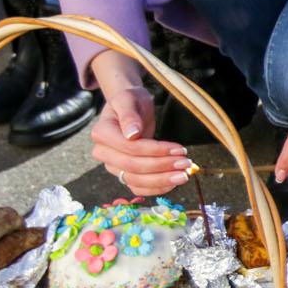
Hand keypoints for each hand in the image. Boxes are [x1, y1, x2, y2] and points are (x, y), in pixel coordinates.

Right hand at [88, 50, 194, 194]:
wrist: (130, 108)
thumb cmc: (130, 101)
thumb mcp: (130, 99)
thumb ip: (129, 115)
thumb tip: (132, 133)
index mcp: (102, 133)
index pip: (130, 148)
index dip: (156, 151)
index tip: (179, 148)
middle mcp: (103, 152)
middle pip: (133, 166)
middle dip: (162, 166)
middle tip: (186, 163)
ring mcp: (112, 165)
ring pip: (135, 181)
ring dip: (161, 180)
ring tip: (184, 175)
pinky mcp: (122, 174)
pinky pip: (137, 188)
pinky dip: (155, 189)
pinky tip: (173, 183)